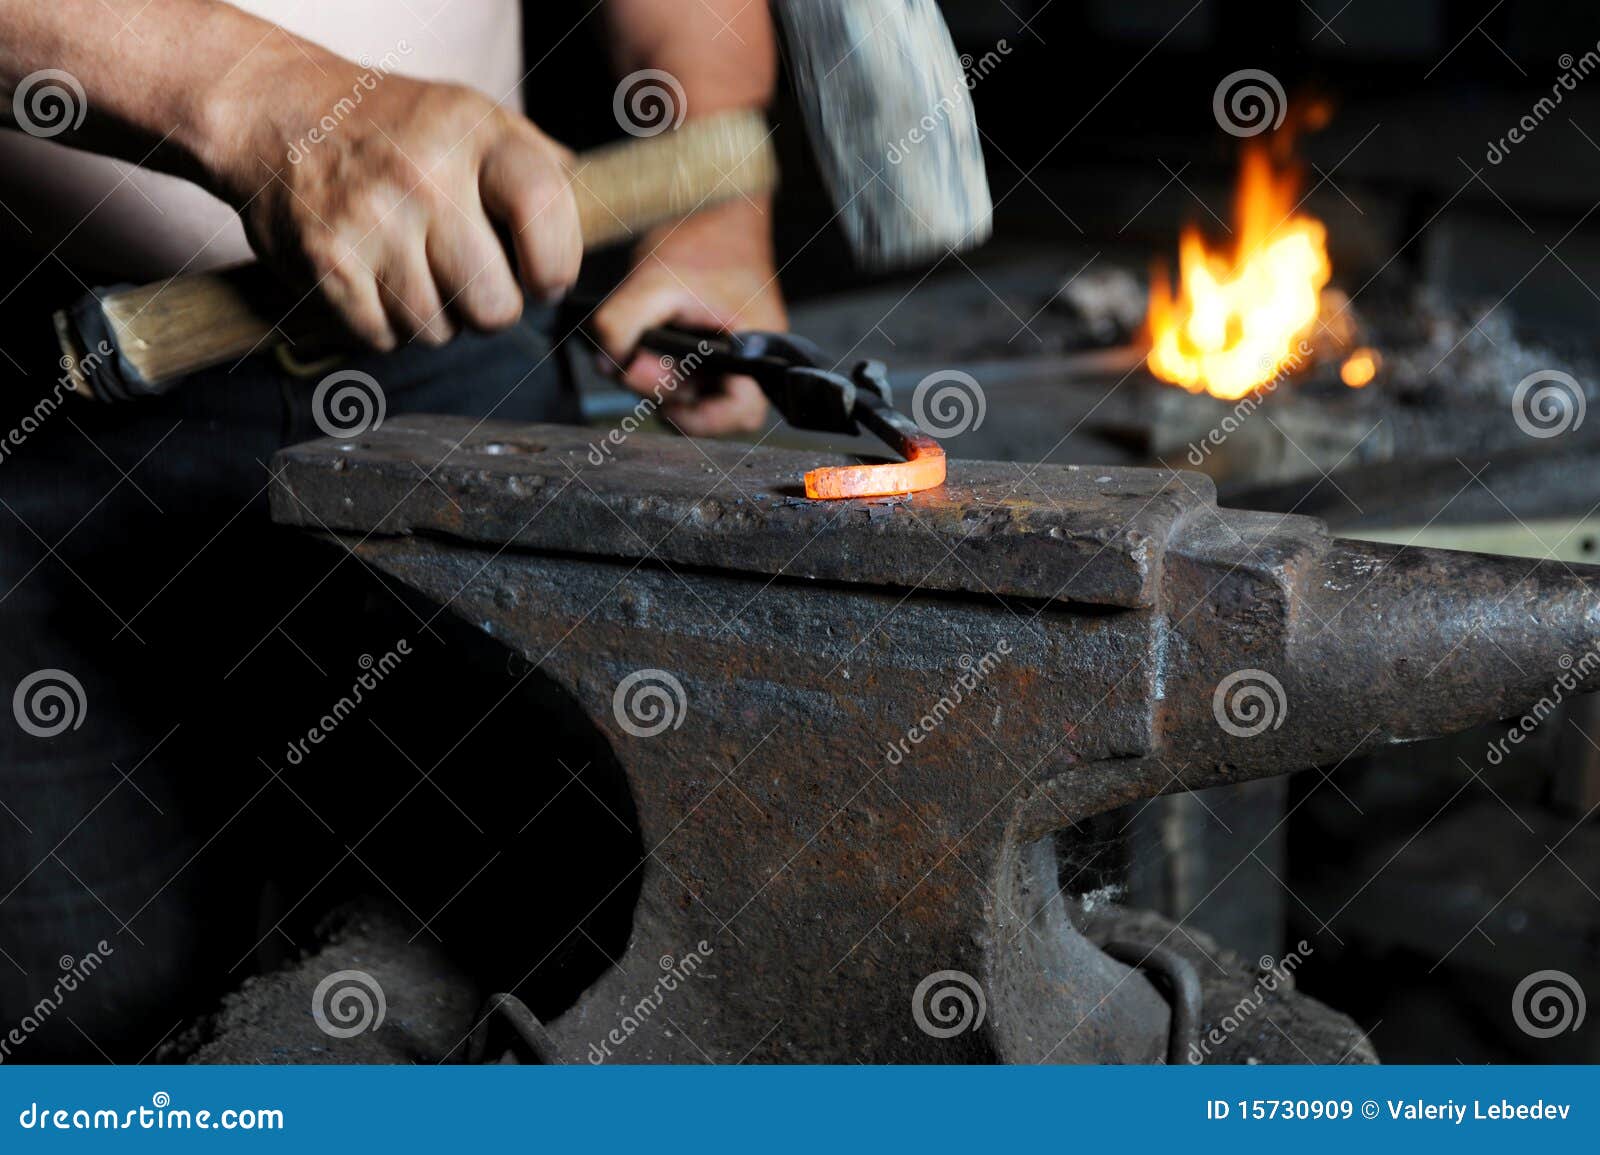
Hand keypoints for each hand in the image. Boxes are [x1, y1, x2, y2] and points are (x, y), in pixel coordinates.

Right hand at [210, 53, 581, 350]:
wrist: (280, 114)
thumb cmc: (396, 128)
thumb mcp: (477, 119)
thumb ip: (542, 167)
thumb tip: (605, 216)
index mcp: (476, 135)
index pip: (545, 210)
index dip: (555, 265)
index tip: (543, 277)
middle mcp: (424, 177)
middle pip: (494, 304)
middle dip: (492, 308)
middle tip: (471, 278)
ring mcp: (371, 223)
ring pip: (439, 332)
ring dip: (437, 319)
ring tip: (418, 271)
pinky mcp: (328, 265)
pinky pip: (385, 339)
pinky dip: (387, 325)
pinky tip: (379, 280)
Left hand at [591, 195, 784, 436]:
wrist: (708, 210)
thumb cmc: (701, 242)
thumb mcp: (655, 281)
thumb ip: (622, 325)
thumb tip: (608, 364)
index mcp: (759, 351)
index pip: (739, 413)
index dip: (698, 418)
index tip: (662, 402)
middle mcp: (747, 364)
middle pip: (704, 407)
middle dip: (661, 390)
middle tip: (631, 360)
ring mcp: (725, 361)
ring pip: (684, 394)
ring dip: (652, 377)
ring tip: (634, 343)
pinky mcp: (703, 355)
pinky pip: (676, 375)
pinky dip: (651, 365)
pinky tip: (639, 342)